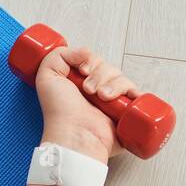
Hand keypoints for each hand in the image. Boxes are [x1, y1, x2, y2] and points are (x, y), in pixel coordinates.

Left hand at [35, 45, 141, 160]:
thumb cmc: (59, 112)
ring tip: (101, 98)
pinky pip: (137, 95)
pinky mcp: (127, 113)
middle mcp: (97, 91)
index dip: (91, 60)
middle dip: (100, 74)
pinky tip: (118, 100)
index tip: (83, 70)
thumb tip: (85, 51)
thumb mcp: (47, 76)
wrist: (74, 134)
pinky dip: (131, 93)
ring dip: (112, 85)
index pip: (94, 60)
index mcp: (80, 82)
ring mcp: (113, 103)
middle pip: (109, 68)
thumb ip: (58, 55)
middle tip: (88, 89)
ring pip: (122, 79)